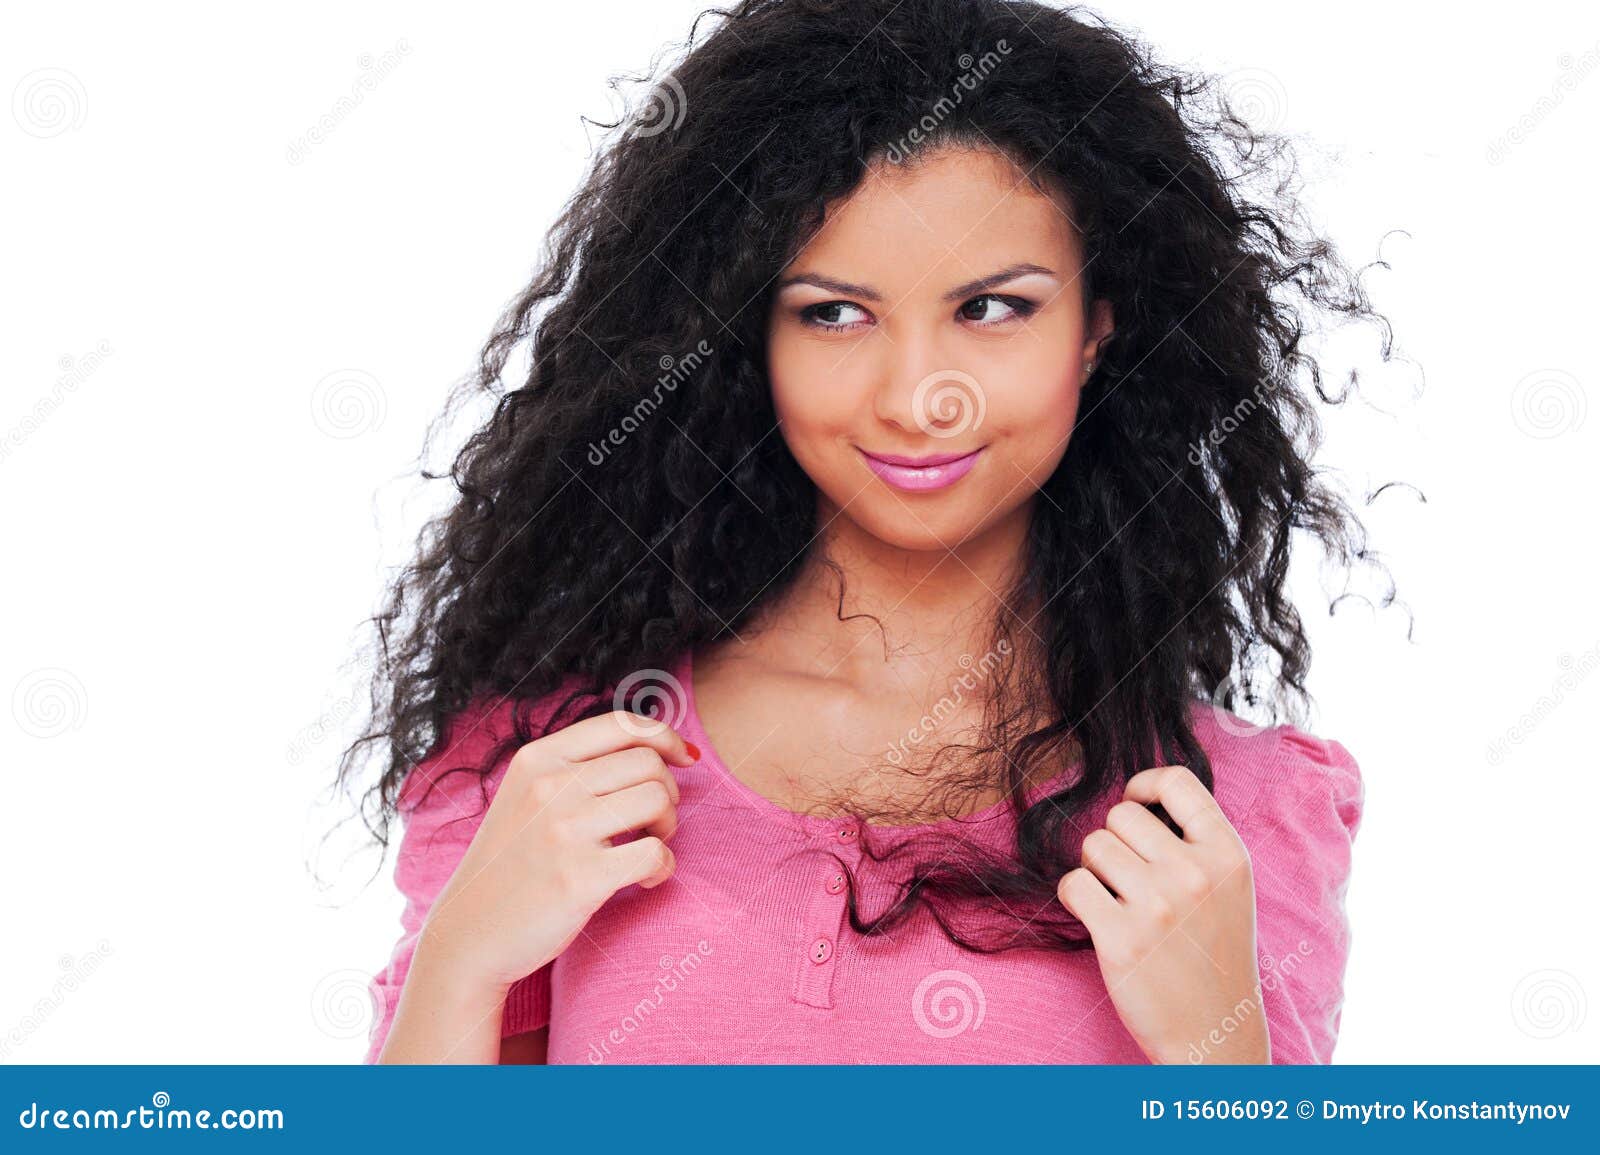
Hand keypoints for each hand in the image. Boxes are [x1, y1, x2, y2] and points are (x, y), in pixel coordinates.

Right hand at [415, 709, 695, 993]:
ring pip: (657, 799)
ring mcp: (563, 831)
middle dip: (667, 791)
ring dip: (667, 826)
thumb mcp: (525, 795)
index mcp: (537, 759)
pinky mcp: (581, 877)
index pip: (622, 724)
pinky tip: (645, 879)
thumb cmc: (512, 864)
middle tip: (653, 823)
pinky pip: (655, 853)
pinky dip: (663, 867)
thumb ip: (575, 767)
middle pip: (648, 762)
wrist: (469, 934)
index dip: (665, 736)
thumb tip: (656, 744)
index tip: (684, 758)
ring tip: (647, 846)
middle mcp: (549, 786)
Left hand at [1055, 764, 1267, 1063]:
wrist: (1215, 1035)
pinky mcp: (1119, 937)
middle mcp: (1194, 874)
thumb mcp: (1229, 889)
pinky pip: (1072, 885)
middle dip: (1115, 840)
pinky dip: (1076, 898)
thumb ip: (1195, 842)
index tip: (1136, 805)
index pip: (1178, 781)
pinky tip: (1098, 919)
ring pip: (1092, 846)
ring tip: (1118, 901)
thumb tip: (1135, 797)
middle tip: (1128, 877)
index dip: (1145, 785)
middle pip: (1121, 815)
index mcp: (1228, 856)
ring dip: (1095, 870)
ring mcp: (1156, 906)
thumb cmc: (1214, 956)